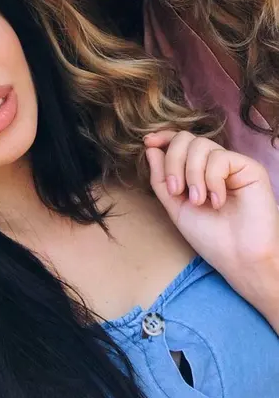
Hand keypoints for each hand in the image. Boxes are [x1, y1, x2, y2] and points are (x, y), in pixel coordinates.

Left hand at [144, 130, 278, 330]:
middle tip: (176, 191)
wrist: (239, 260)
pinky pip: (219, 158)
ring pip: (200, 145)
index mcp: (197, 170)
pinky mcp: (250, 168)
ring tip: (198, 201)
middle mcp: (215, 163)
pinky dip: (212, 180)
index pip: (179, 141)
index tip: (148, 142)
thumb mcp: (175, 206)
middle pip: (186, 139)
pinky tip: (217, 201)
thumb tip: (150, 147)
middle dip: (173, 161)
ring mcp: (232, 164)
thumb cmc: (210, 237)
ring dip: (192, 174)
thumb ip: (161, 178)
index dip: (163, 137)